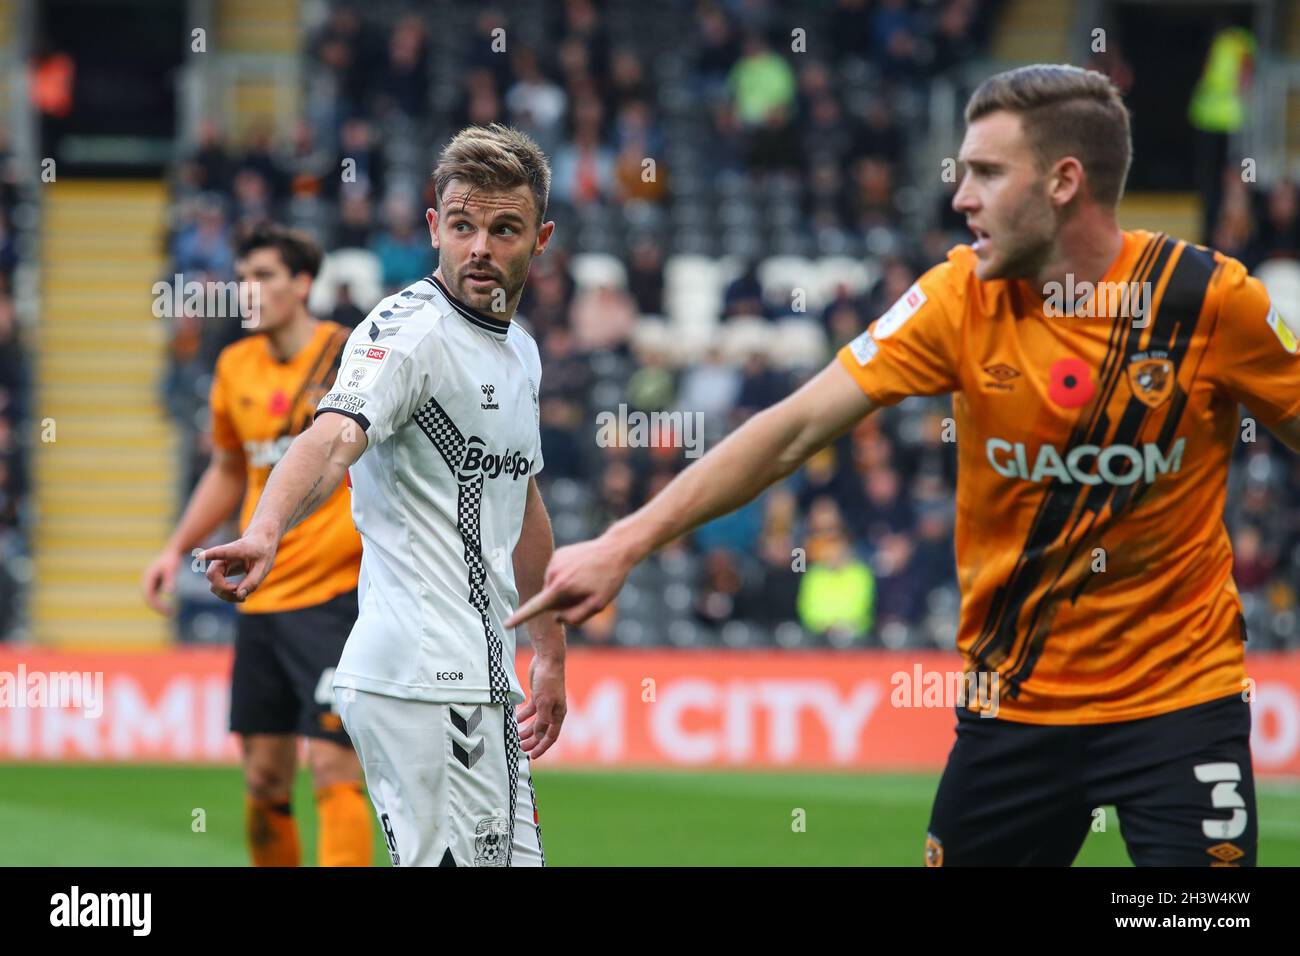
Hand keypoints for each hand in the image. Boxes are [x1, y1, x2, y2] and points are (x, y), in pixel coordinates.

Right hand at [141, 548, 182, 614]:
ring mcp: (148, 583)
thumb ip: (170, 580)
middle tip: (169, 614)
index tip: (166, 611)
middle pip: (147, 599)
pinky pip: (154, 597)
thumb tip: (169, 593)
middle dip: (157, 608)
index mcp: (147, 578)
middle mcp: (145, 581)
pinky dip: (159, 604)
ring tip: (170, 613)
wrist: (172, 552)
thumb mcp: (172, 570)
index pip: (148, 595)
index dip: (156, 605)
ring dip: (158, 607)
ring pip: (150, 599)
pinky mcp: (153, 585)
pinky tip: (169, 608)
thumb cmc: (172, 560)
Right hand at [201, 524, 279, 602]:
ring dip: (225, 595)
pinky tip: (239, 596)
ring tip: (242, 598)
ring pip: (213, 583)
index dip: (209, 555)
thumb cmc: (262, 552)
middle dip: (223, 589)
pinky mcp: (220, 572)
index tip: (199, 556)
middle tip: (241, 595)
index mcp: (237, 550)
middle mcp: (223, 556)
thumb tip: (239, 595)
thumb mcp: (264, 566)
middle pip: (212, 575)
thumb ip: (252, 581)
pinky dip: (226, 594)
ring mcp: (220, 564)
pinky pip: (217, 586)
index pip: (220, 552)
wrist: (259, 542)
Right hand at [503, 533, 635, 628]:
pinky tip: (583, 570)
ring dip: (567, 588)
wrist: (615, 549)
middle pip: (551, 598)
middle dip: (564, 602)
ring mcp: (554, 562)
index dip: (520, 617)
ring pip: (554, 586)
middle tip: (587, 592)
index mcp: (561, 588)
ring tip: (587, 579)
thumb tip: (557, 618)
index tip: (506, 624)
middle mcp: (553, 573)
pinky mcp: (558, 554)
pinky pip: (558, 573)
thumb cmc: (609, 580)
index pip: (536, 607)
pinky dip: (568, 576)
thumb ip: (576, 617)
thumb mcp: (598, 605)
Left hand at [517, 652, 564, 758]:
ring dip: (527, 731)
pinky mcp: (538, 696)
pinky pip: (530, 711)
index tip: (533, 756)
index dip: (542, 747)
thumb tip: (538, 735)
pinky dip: (523, 716)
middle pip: (543, 731)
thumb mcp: (544, 703)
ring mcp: (546, 703)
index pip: (551, 736)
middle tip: (520, 749)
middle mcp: (554, 711)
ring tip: (516, 737)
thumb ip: (542, 720)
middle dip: (532, 741)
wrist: (548, 660)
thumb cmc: (549, 681)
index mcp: (559, 714)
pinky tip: (515, 720)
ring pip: (536, 722)